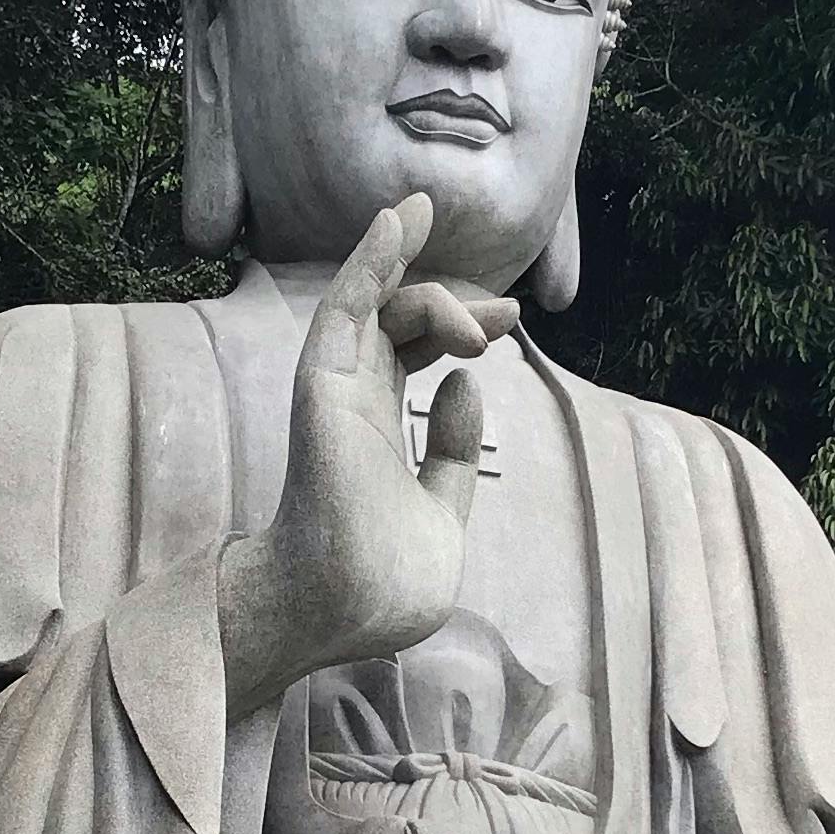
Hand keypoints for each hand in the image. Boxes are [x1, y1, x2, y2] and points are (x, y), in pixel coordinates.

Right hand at [216, 192, 515, 714]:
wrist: (348, 612)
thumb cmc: (383, 583)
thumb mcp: (443, 513)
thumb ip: (450, 453)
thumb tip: (468, 385)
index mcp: (378, 433)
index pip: (412, 354)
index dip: (459, 328)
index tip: (510, 326)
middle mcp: (353, 405)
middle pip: (397, 321)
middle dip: (455, 303)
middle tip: (511, 312)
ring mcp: (336, 393)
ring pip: (370, 303)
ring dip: (412, 269)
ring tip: (468, 274)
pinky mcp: (323, 387)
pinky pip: (343, 310)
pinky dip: (369, 262)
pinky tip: (398, 221)